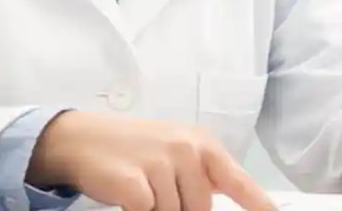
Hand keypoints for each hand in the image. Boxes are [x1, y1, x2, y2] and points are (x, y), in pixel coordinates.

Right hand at [27, 111, 276, 210]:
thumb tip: (219, 201)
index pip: (239, 181)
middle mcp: (186, 150)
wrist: (83, 138)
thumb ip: (204, 175)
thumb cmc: (134, 148)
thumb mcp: (176, 151)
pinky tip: (128, 192)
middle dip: (180, 208)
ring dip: (156, 208)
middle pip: (200, 209)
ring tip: (141, 187)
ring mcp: (161, 164)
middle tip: (156, 189)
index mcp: (202, 144)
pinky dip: (138, 209)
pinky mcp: (135, 184)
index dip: (259, 204)